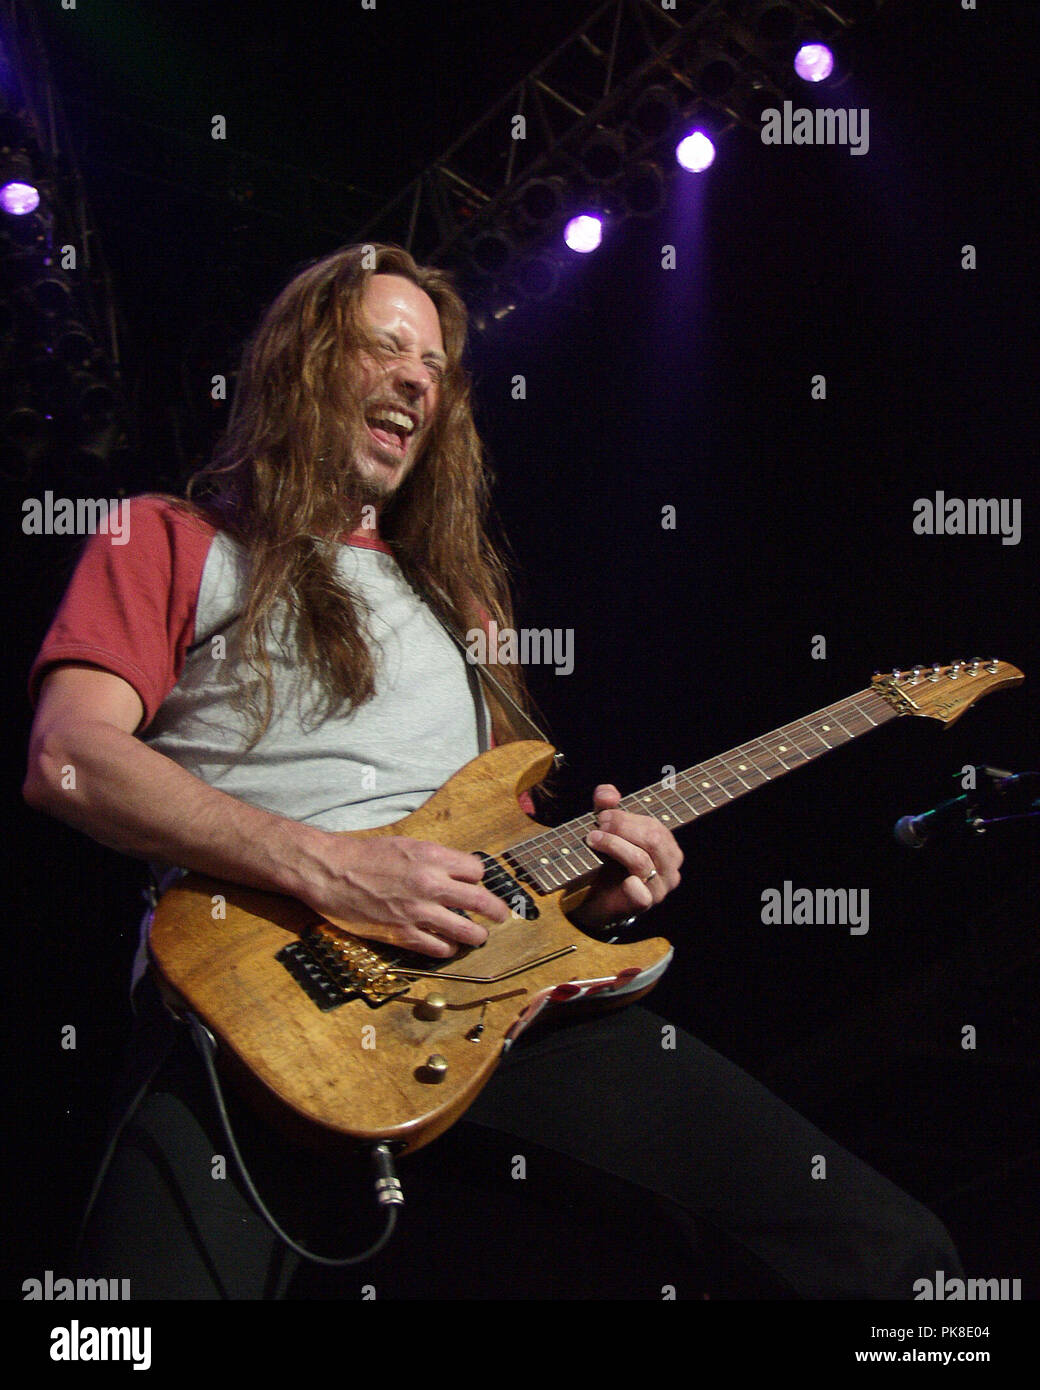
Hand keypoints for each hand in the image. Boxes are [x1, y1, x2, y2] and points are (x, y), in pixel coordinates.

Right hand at [301, 834, 510, 957]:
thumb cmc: (364, 855)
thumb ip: (433, 859)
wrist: (330, 872)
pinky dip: (447, 948)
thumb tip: (456, 870)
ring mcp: (418, 911)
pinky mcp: (403, 933)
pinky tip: (447, 945)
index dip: (478, 879)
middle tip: (500, 915)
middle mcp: (430, 883)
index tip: (475, 884)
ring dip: (477, 935)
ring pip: (466, 930)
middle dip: (495, 911)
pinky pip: (439, 947)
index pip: (477, 871)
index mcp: (432, 857)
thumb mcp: (405, 845)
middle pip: (481, 900)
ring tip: (478, 937)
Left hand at [573, 784, 682, 929]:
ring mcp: (659, 888)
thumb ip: (607, 807)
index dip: (626, 818)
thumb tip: (607, 793)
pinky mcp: (643, 904)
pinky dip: (630, 885)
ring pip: (642, 861)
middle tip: (597, 825)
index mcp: (668, 847)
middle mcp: (669, 868)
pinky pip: (641, 894)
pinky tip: (620, 879)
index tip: (601, 815)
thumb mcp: (606, 829)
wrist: (597, 899)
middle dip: (622, 828)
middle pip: (653, 840)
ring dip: (614, 846)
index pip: (654, 827)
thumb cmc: (608, 862)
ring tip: (593, 839)